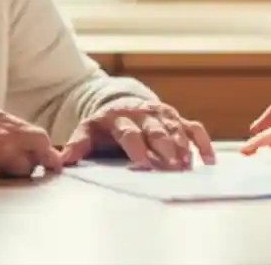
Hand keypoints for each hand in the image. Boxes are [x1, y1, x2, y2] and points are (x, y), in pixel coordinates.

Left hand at [60, 98, 215, 169]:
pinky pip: (193, 127)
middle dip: (165, 149)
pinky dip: (202, 142)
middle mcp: (144, 114)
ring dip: (183, 147)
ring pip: (176, 129)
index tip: (144, 166)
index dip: (137, 149)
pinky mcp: (176, 117)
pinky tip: (208, 160)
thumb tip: (62, 161)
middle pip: (157, 131)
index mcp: (120, 118)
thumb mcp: (87, 130)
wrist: (120, 102)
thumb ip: (77, 145)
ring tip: (187, 166)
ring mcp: (162, 115)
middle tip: (172, 168)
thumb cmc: (104, 124)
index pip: (130, 134)